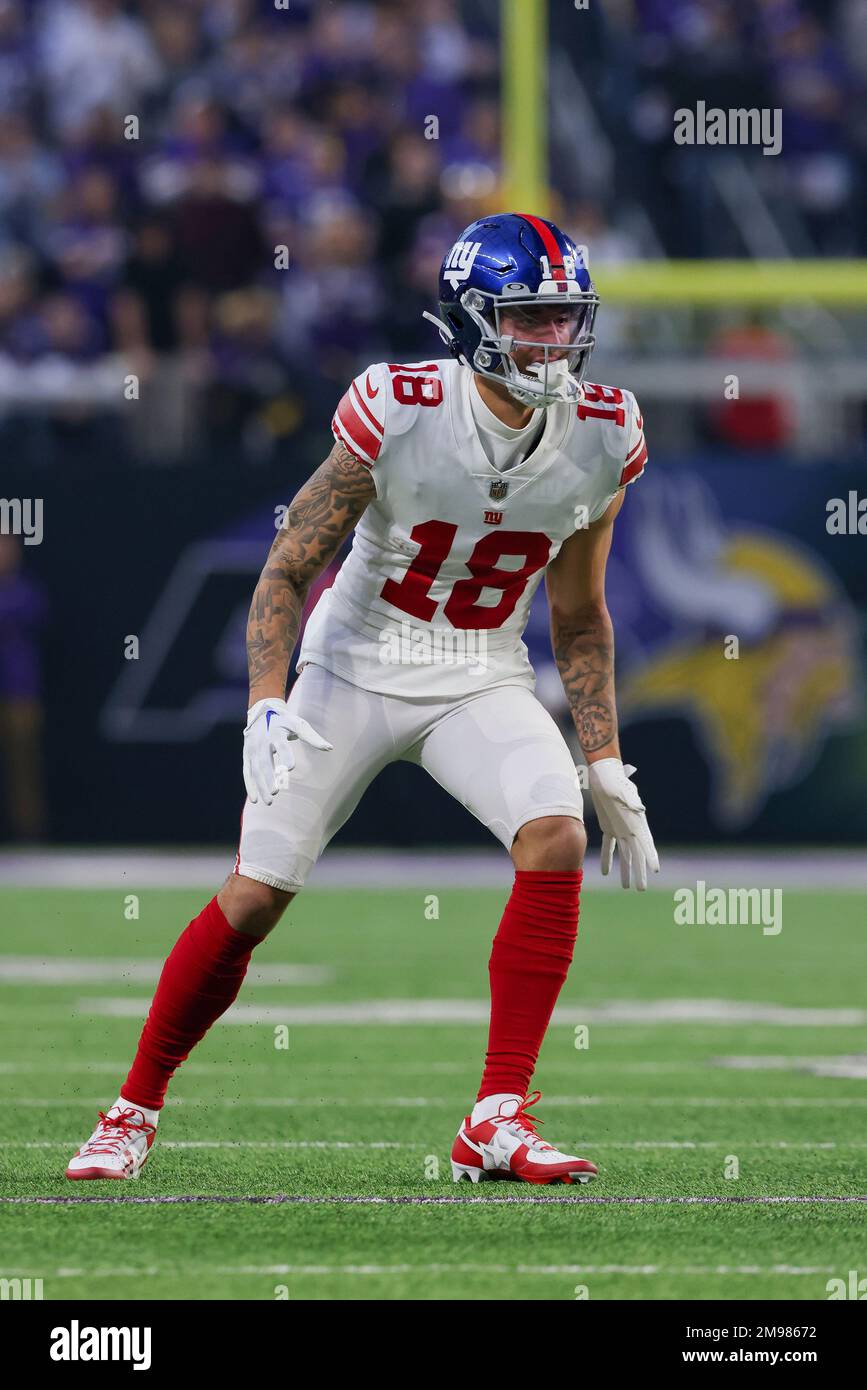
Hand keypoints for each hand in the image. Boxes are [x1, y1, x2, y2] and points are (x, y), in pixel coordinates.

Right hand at [243, 697, 331, 804]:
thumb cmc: (285, 720)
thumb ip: (313, 737)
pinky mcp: (247, 755)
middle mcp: (262, 741)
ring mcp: (252, 749)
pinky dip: (250, 786)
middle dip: (269, 777)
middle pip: (264, 761)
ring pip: (255, 770)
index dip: (285, 756)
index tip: (289, 768)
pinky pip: (247, 772)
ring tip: (270, 801)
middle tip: (276, 792)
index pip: (281, 746)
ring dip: (261, 786)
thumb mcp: (299, 724)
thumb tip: (330, 748)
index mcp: (276, 732)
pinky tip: (255, 800)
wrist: (262, 712)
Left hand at [588, 758, 658, 889]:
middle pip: (636, 854)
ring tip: (626, 887)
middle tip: (641, 888)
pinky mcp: (608, 827)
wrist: (605, 774)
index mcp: (637, 822)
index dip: (651, 856)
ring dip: (625, 870)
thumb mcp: (623, 790)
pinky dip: (607, 859)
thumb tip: (639, 809)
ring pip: (624, 855)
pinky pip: (608, 846)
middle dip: (639, 872)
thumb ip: (630, 800)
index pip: (646, 842)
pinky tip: (605, 872)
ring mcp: (620, 829)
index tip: (656, 870)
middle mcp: (631, 829)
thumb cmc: (616, 781)